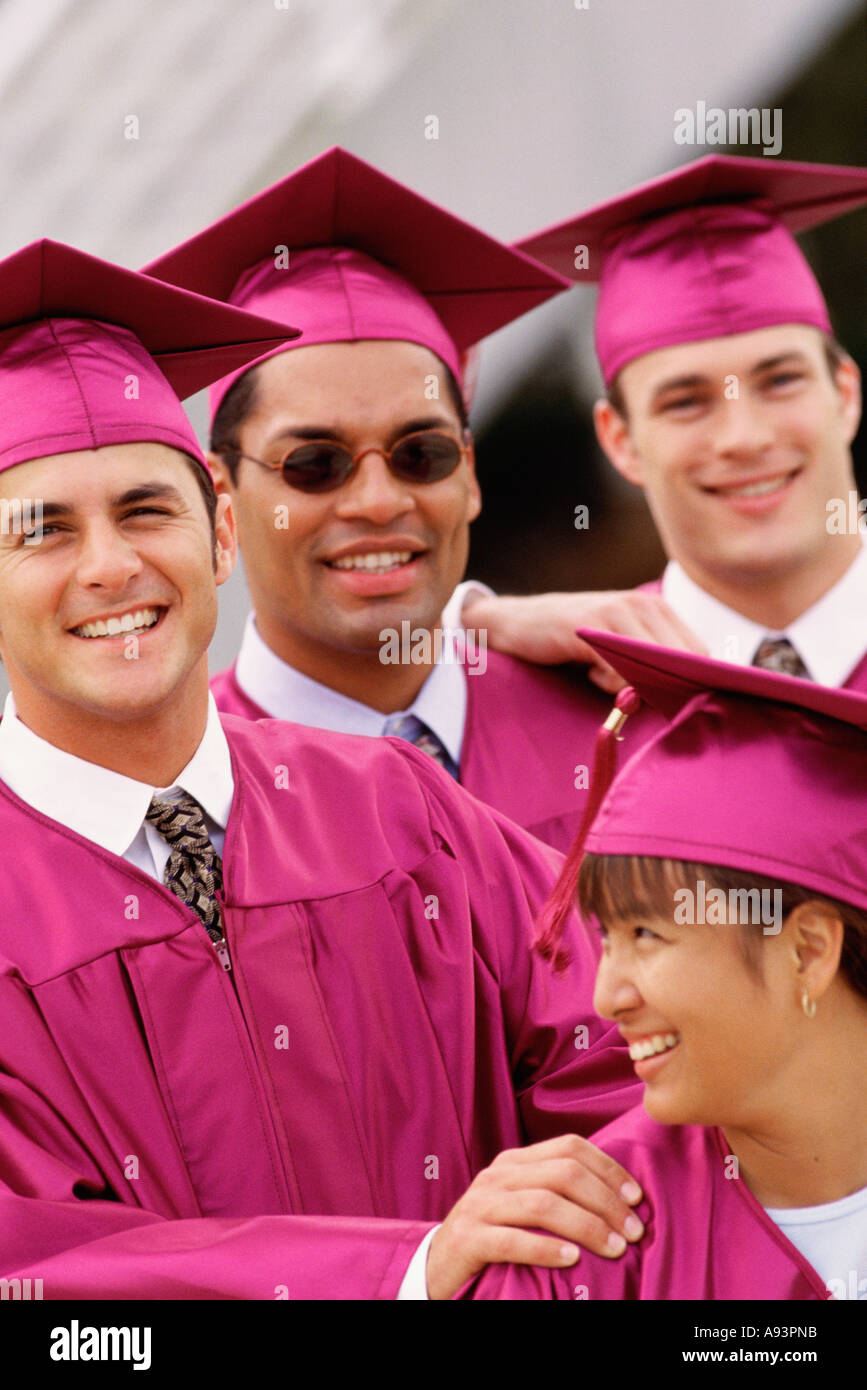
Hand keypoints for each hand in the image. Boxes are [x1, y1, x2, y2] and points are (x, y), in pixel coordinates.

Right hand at [425, 1134, 643, 1300]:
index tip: (637, 1198)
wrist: (438, 1264)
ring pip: (543, 1204)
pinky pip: (513, 1240)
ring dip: (587, 1226)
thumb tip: (620, 1199)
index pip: (570, 1147)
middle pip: (563, 1174)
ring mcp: (480, 1205)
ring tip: (615, 1248)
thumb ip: (557, 1192)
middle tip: (634, 1232)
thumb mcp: (521, 1204)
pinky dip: (546, 1249)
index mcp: (515, 1161)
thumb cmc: (494, 1235)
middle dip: (606, 1202)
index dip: (608, 1169)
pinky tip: (572, 1260)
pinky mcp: (469, 1239)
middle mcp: (497, 1175)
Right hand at [463, 590, 706, 689]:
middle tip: (633, 697)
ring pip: (653, 664)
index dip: (694, 684)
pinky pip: (618, 667)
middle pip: (682, 661)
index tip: (677, 705)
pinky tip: (590, 674)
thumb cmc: (573, 642)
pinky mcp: (589, 627)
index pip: (700, 654)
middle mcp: (643, 604)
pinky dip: (610, 683)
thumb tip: (688, 700)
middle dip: (667, 689)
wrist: (518, 623)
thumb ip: (651, 664)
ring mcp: (615, 612)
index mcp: (657, 609)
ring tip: (603, 679)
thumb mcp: (619, 647)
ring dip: (635, 686)